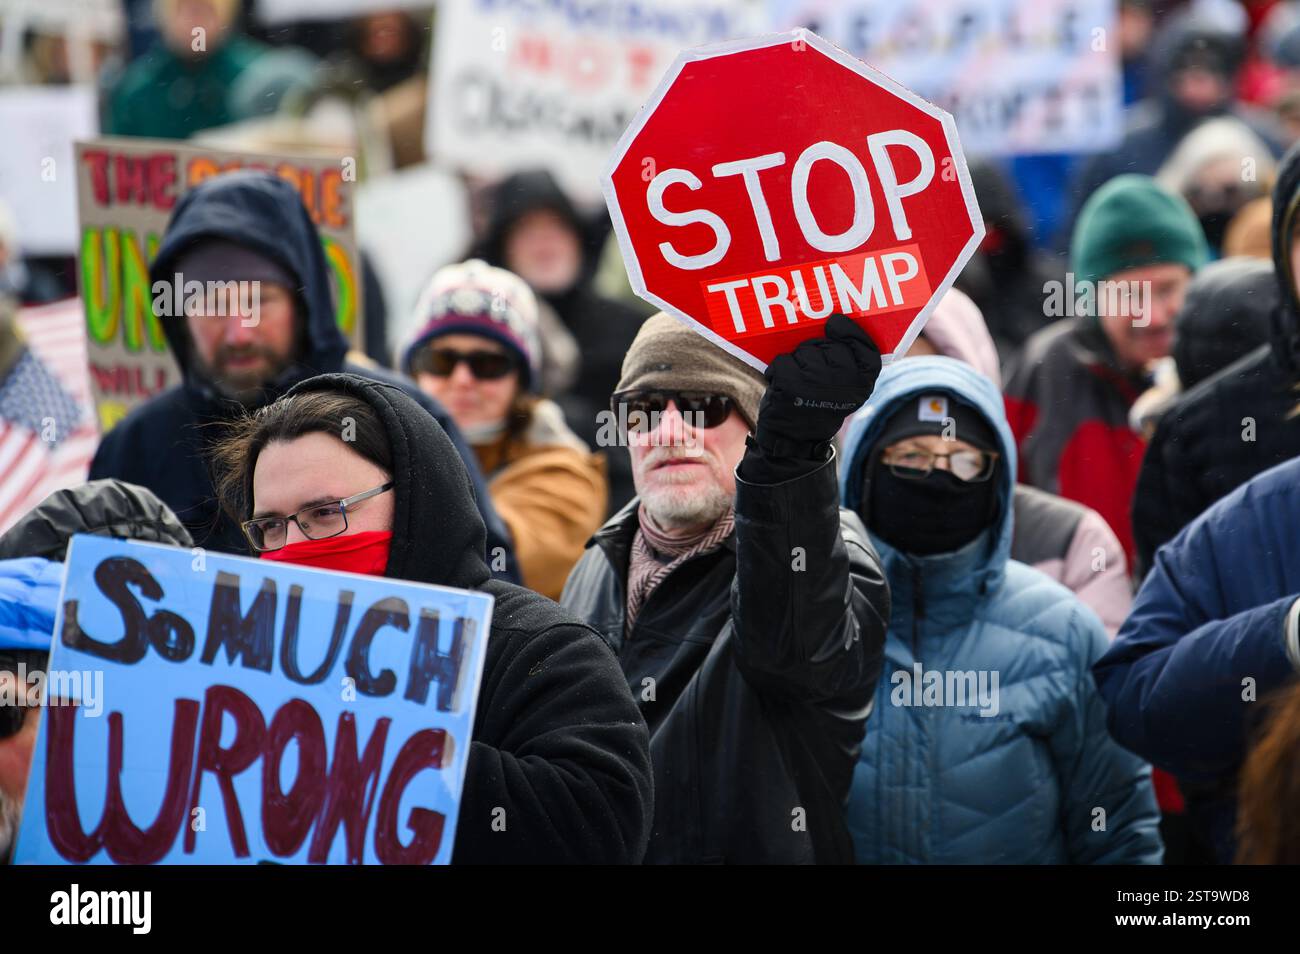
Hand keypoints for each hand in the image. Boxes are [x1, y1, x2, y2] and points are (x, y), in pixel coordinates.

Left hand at [754, 314, 881, 456]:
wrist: (796, 440)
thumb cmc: (820, 405)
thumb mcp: (845, 388)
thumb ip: (849, 360)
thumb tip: (836, 319)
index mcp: (863, 382)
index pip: (864, 345)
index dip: (849, 331)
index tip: (834, 325)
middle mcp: (844, 380)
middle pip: (828, 342)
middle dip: (816, 349)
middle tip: (814, 373)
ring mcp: (817, 381)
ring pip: (804, 350)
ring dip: (797, 362)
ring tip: (800, 382)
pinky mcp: (792, 383)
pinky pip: (783, 360)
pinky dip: (779, 370)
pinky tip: (785, 386)